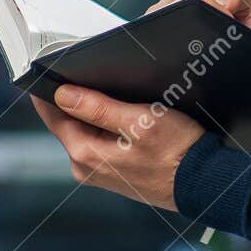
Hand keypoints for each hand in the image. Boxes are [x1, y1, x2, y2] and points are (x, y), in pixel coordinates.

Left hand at [30, 87, 203, 210]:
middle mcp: (85, 167)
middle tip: (90, 72)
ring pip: (84, 130)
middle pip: (68, 122)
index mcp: (85, 153)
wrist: (201, 182)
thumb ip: (98, 108)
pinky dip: (106, 125)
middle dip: (75, 98)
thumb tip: (62, 94)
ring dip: (94, 111)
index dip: (49, 89)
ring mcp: (98, 172)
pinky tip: (125, 115)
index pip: (53, 115)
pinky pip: (99, 141)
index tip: (49, 68)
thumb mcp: (140, 122)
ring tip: (115, 92)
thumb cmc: (177, 152)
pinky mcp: (113, 172)